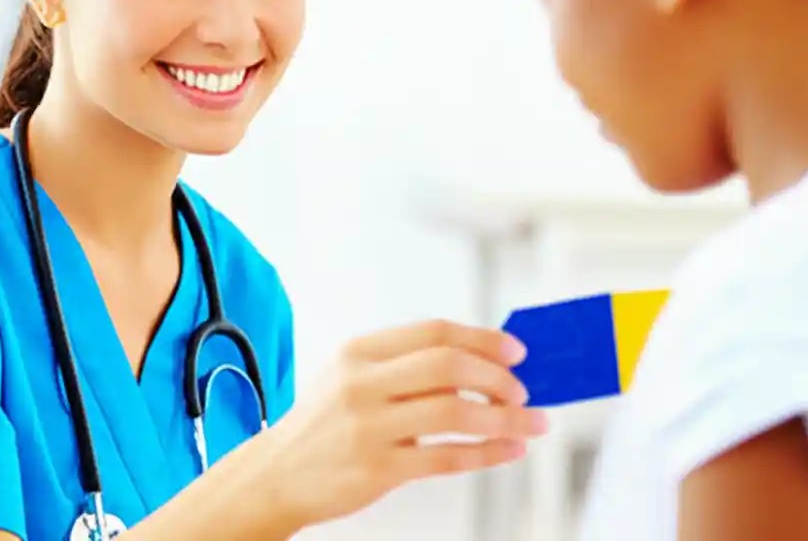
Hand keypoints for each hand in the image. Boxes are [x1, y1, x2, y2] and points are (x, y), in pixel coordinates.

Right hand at [255, 319, 545, 528]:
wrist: (276, 474)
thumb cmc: (325, 424)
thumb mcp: (353, 378)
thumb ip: (405, 367)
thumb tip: (481, 365)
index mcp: (359, 351)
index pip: (433, 332)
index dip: (483, 339)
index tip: (515, 351)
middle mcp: (361, 383)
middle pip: (447, 365)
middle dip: (497, 376)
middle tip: (521, 390)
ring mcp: (368, 427)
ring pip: (454, 411)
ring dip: (504, 417)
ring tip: (531, 423)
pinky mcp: (377, 469)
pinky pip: (447, 457)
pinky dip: (488, 452)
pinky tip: (509, 450)